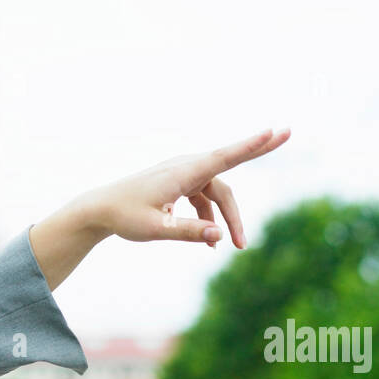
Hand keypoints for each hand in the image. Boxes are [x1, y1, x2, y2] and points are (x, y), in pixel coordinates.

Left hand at [83, 128, 290, 248]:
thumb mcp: (156, 230)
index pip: (226, 157)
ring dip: (224, 219)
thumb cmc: (125, 217)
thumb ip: (188, 232)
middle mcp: (186, 169)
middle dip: (238, 210)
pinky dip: (208, 217)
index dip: (253, 146)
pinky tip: (210, 239)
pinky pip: (203, 198)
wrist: (100, 209)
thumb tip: (219, 238)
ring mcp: (182, 175)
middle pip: (224, 187)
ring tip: (233, 247)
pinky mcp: (177, 184)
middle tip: (253, 224)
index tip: (278, 132)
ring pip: (215, 195)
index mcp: (183, 173)